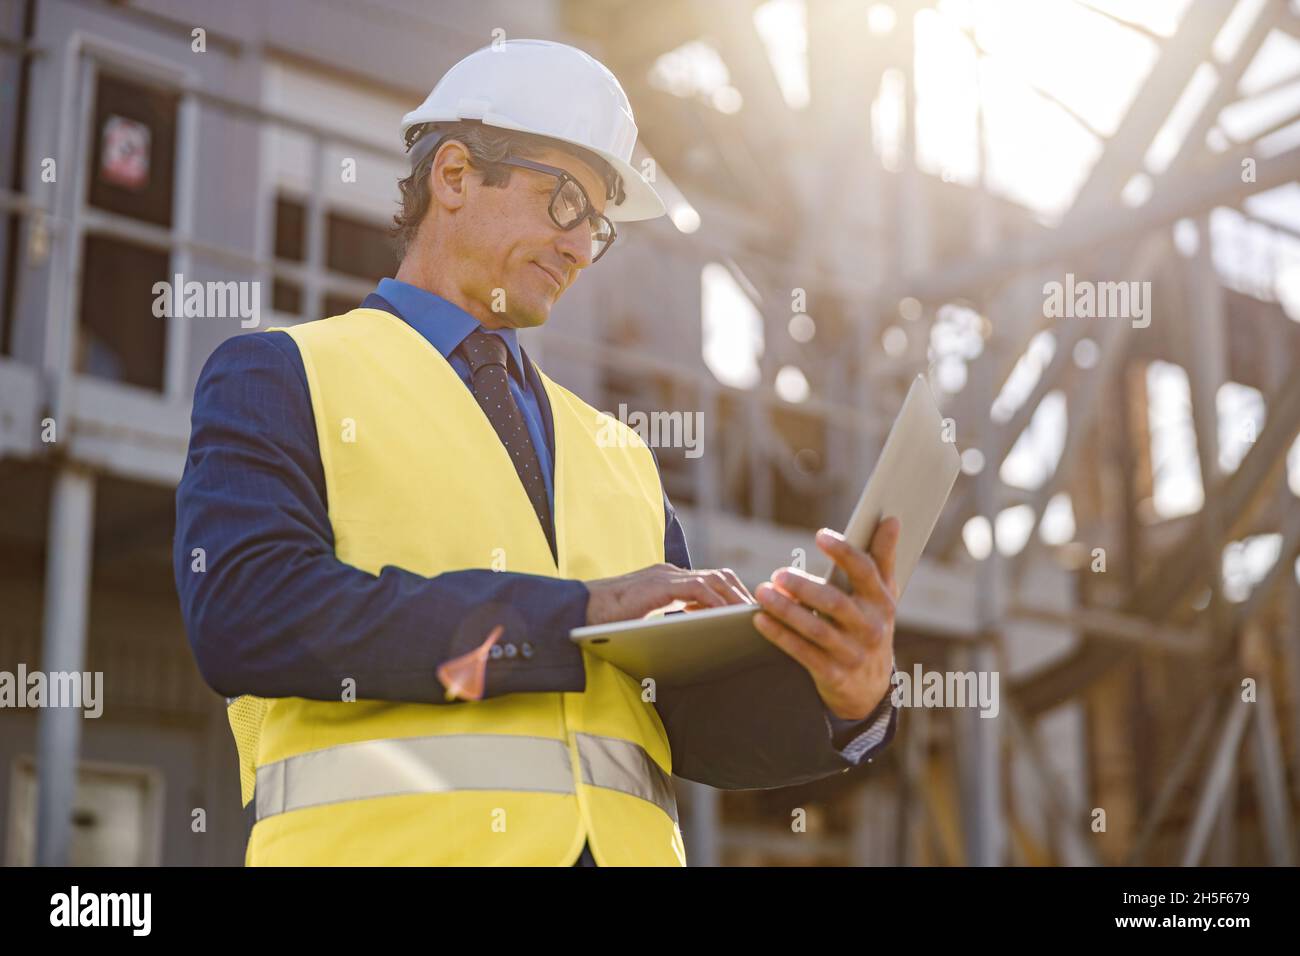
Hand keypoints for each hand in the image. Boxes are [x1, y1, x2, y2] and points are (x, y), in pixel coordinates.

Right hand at [584, 564, 753, 626]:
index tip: (749, 612)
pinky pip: (697, 590)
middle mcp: (669, 573)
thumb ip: (666, 618)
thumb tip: (688, 636)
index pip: (710, 581)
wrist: (575, 611)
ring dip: (735, 599)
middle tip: (760, 616)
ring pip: (713, 580)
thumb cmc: (604, 621)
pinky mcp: (658, 585)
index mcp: (667, 580)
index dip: (733, 594)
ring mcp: (664, 577)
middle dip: (742, 595)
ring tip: (751, 619)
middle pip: (719, 577)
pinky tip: (728, 618)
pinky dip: (716, 603)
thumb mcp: (644, 618)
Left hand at [753, 518, 899, 720]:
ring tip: (762, 592)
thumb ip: (883, 557)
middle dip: (804, 587)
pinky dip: (780, 636)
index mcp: (881, 602)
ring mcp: (852, 653)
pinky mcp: (833, 674)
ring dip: (786, 610)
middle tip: (777, 574)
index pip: (865, 572)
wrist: (870, 688)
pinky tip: (760, 620)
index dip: (844, 553)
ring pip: (816, 630)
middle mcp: (870, 627)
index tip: (820, 536)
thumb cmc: (870, 625)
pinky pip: (803, 654)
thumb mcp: (882, 595)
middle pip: (835, 603)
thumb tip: (891, 519)